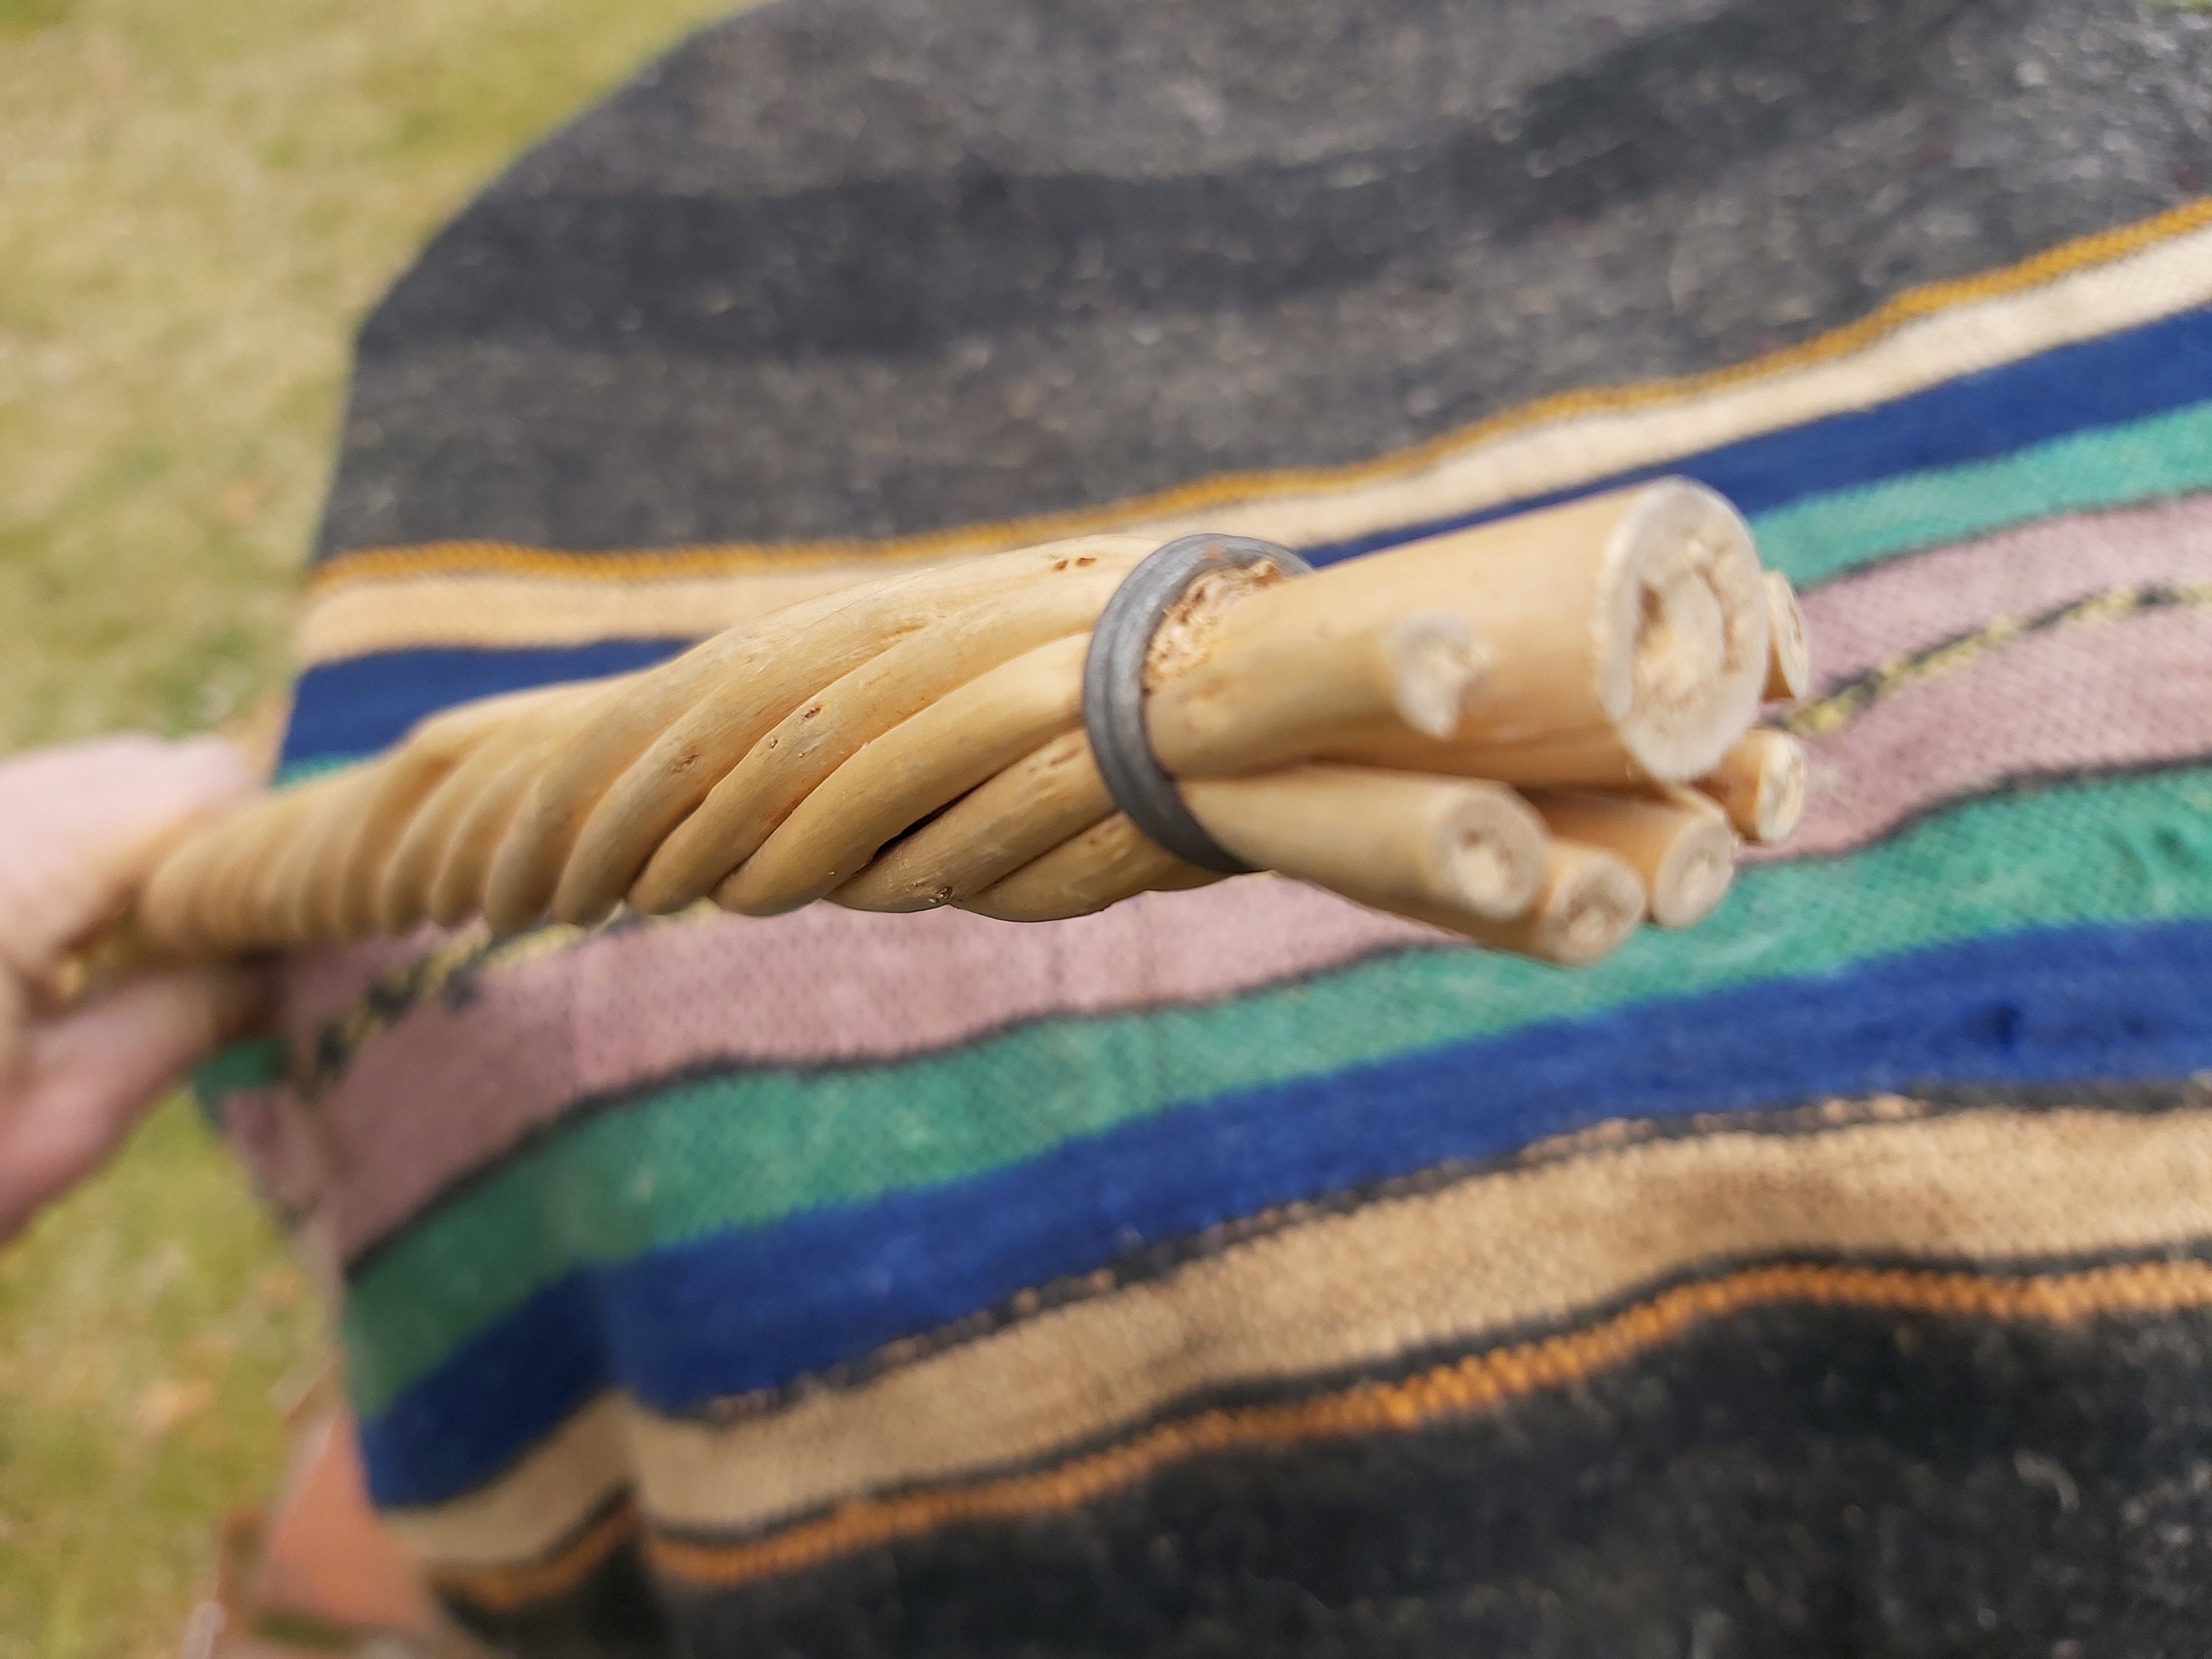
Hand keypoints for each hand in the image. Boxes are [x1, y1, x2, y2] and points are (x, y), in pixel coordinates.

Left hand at [0, 735, 269, 1244]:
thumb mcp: (63, 1124)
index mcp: (6, 864)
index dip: (278, 853)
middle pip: (141, 770)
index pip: (202, 786)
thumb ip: (196, 1012)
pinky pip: (15, 821)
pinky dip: (62, 876)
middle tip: (232, 976)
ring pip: (77, 788)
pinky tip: (58, 969)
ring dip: (135, 867)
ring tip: (140, 982)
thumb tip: (306, 955)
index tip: (315, 940)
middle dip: (208, 858)